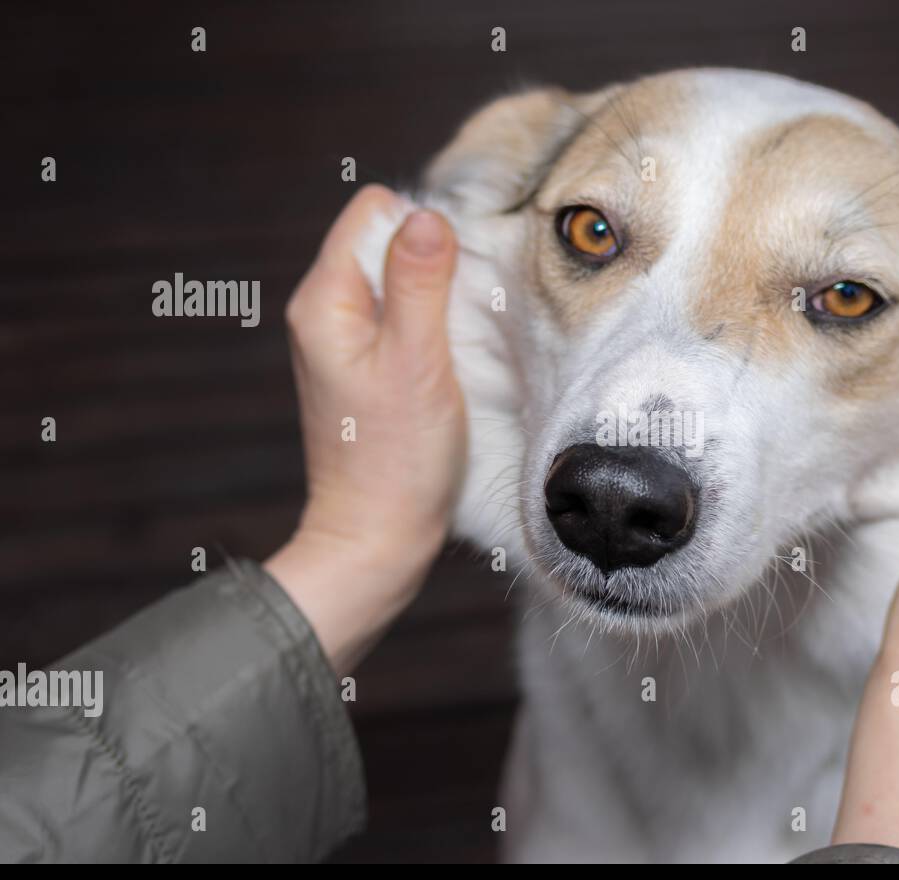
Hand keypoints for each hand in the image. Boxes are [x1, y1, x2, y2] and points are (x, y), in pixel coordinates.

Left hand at [266, 185, 465, 674]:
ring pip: (399, 282)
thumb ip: (420, 282)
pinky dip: (431, 329)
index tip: (457, 278)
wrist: (376, 537)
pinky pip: (401, 320)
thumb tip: (427, 213)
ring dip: (436, 300)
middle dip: (432, 263)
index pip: (372, 210)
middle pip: (386, 242)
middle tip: (461, 320)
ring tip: (455, 349)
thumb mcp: (417, 360)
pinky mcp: (365, 369)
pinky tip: (448, 366)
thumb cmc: (397, 458)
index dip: (423, 227)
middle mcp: (324, 313)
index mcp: (325, 300)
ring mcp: (343, 342)